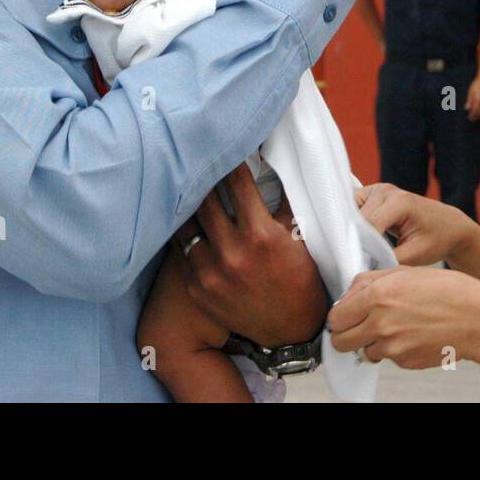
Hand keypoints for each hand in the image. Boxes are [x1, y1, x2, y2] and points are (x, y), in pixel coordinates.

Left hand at [174, 163, 325, 346]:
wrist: (290, 329)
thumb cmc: (300, 277)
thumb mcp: (300, 238)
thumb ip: (284, 202)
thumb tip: (275, 167)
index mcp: (261, 235)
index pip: (237, 183)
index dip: (232, 162)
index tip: (228, 150)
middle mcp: (232, 253)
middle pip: (205, 199)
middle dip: (206, 179)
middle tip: (203, 163)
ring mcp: (210, 272)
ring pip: (186, 224)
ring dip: (189, 206)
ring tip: (188, 190)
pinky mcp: (197, 288)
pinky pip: (179, 251)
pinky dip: (183, 234)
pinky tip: (184, 221)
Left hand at [327, 265, 479, 368]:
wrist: (479, 320)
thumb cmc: (449, 291)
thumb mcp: (406, 271)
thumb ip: (369, 282)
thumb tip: (347, 296)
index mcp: (378, 296)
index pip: (336, 317)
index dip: (340, 316)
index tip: (346, 314)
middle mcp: (381, 324)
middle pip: (340, 342)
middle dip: (346, 334)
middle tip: (360, 325)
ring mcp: (393, 347)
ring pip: (364, 352)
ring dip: (372, 342)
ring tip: (395, 327)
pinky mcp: (405, 362)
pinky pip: (388, 358)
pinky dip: (394, 349)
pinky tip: (412, 334)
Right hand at [353, 182, 479, 265]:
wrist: (448, 225)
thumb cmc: (436, 239)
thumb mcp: (416, 255)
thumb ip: (389, 260)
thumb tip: (364, 267)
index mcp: (400, 202)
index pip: (369, 224)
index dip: (361, 245)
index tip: (360, 264)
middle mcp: (387, 191)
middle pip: (358, 218)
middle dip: (356, 239)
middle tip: (359, 262)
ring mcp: (378, 189)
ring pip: (351, 211)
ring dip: (352, 230)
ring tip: (360, 250)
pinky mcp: (373, 194)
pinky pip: (353, 207)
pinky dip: (353, 223)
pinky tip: (359, 238)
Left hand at [464, 75, 479, 120]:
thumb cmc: (476, 85)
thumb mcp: (470, 92)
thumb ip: (469, 101)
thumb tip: (467, 109)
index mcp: (478, 100)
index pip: (475, 111)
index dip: (472, 115)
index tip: (469, 118)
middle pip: (479, 112)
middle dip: (476, 117)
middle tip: (472, 120)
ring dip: (479, 115)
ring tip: (476, 117)